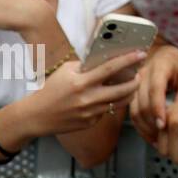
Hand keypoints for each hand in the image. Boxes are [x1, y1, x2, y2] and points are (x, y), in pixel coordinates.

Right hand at [25, 51, 144, 134]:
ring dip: (129, 93)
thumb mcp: (66, 71)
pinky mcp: (90, 123)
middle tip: (139, 74)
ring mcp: (90, 113)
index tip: (141, 54)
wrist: (36, 116)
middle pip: (123, 89)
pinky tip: (109, 97)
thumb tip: (108, 58)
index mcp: (81, 82)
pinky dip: (111, 103)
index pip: (110, 68)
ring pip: (120, 102)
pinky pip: (107, 111)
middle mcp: (87, 99)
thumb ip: (87, 65)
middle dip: (136, 81)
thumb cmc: (51, 89)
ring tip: (131, 85)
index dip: (128, 60)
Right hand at [130, 44, 177, 143]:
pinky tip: (150, 134)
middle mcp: (142, 74)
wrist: (165, 53)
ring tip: (158, 140)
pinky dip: (140, 125)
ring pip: (134, 110)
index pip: (155, 89)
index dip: (158, 108)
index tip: (163, 124)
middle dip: (151, 122)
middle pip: (142, 102)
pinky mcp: (130, 92)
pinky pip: (132, 112)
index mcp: (160, 66)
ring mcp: (134, 84)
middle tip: (163, 138)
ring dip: (144, 127)